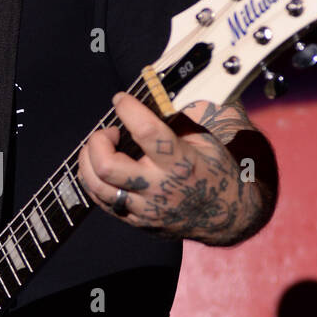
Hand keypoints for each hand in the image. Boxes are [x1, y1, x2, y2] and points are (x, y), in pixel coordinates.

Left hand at [78, 92, 247, 242]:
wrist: (227, 217)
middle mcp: (159, 188)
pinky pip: (101, 201)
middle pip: (107, 166)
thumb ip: (179, 121)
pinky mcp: (136, 221)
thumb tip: (153, 95)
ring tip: (100, 148)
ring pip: (97, 186)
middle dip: (98, 142)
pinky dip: (93, 179)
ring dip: (89, 160)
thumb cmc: (216, 172)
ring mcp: (145, 209)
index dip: (128, 110)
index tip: (120, 99)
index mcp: (181, 164)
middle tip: (109, 132)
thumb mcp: (206, 142)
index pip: (147, 133)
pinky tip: (101, 166)